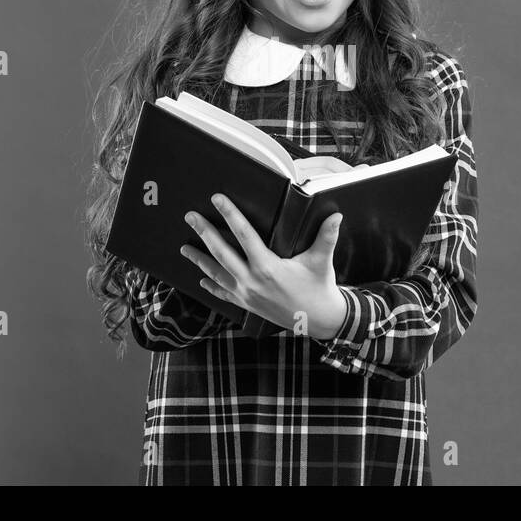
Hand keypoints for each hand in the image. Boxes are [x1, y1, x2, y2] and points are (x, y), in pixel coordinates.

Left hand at [179, 194, 348, 339]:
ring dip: (199, 260)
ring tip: (184, 248)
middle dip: (204, 233)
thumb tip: (336, 215)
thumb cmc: (319, 288)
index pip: (244, 234)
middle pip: (221, 253)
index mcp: (268, 266)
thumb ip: (327, 236)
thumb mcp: (321, 260)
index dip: (230, 214)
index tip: (217, 199)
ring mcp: (247, 294)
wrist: (319, 321)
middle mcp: (252, 280)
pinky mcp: (247, 305)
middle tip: (190, 217)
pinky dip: (211, 286)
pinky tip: (201, 279)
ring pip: (217, 273)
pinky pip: (224, 294)